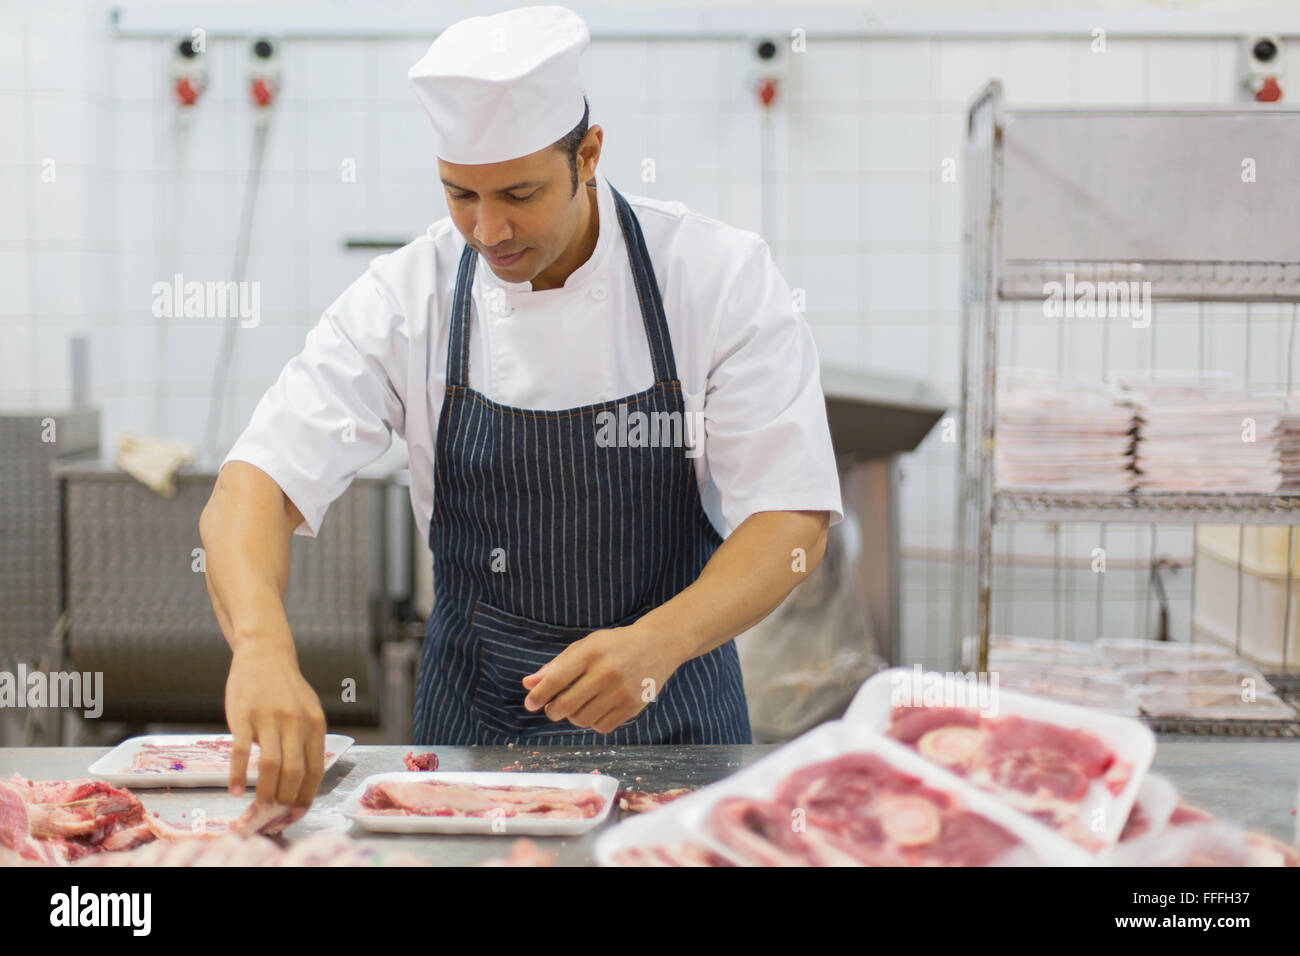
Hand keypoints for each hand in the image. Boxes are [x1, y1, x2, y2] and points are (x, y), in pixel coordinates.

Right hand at [225, 642, 325, 819]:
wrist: (265, 654)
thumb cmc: (286, 688)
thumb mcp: (308, 710)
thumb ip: (307, 740)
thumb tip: (303, 780)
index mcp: (315, 724)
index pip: (315, 769)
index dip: (307, 795)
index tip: (298, 812)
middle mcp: (295, 723)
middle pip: (294, 773)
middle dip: (286, 799)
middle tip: (277, 813)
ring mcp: (269, 720)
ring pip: (270, 766)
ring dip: (265, 792)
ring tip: (260, 806)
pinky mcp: (244, 717)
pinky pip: (241, 752)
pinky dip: (238, 775)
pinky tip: (234, 790)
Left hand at [521, 623, 684, 733]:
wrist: (658, 645)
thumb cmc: (615, 645)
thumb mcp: (585, 646)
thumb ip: (556, 665)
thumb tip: (528, 684)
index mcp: (591, 652)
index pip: (555, 680)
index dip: (538, 695)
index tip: (530, 703)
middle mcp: (606, 672)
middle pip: (566, 705)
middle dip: (552, 710)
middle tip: (552, 708)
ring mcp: (621, 691)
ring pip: (582, 719)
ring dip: (573, 717)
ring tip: (578, 705)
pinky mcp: (633, 706)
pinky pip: (601, 727)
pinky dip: (593, 722)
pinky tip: (596, 709)